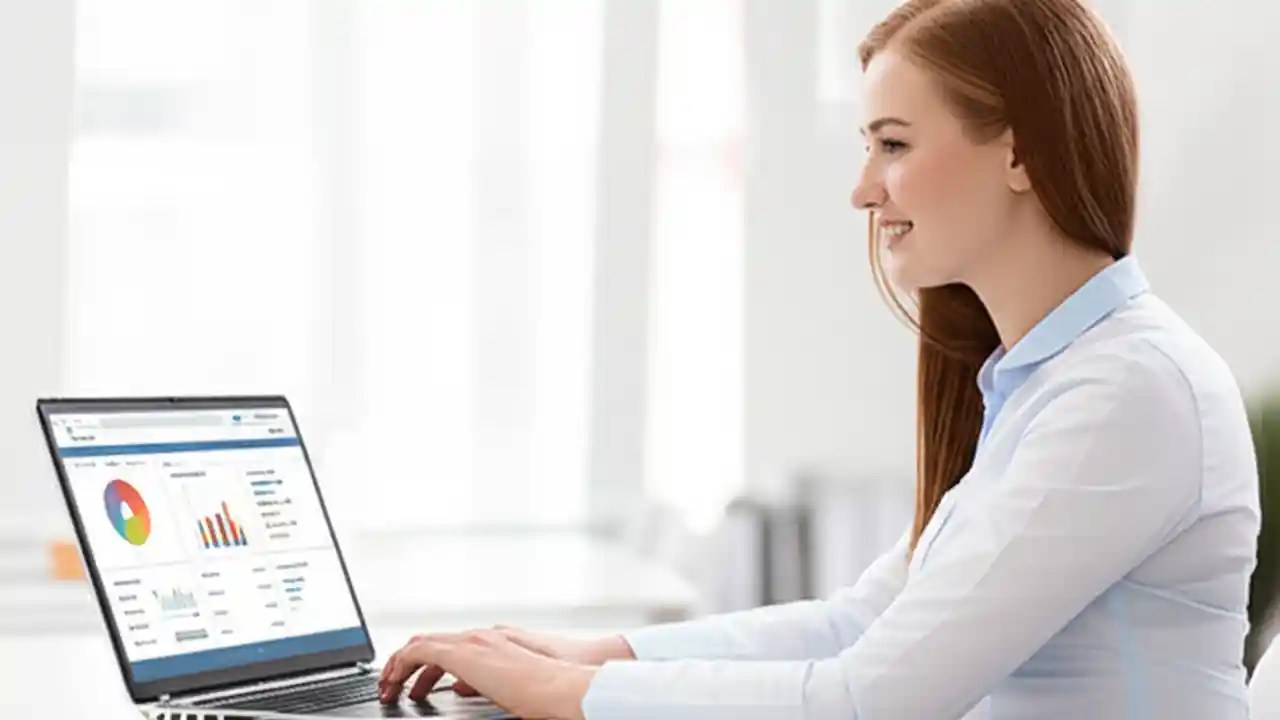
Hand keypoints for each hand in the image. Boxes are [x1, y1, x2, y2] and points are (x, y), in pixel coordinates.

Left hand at [391, 625, 632, 697]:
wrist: (562, 685)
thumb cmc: (546, 689)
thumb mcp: (505, 685)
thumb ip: (480, 682)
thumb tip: (459, 687)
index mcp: (490, 644)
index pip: (446, 646)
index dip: (423, 664)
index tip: (411, 683)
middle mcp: (478, 637)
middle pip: (428, 641)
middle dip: (405, 663)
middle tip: (391, 684)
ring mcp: (472, 642)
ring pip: (420, 644)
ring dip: (400, 665)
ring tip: (388, 687)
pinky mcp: (465, 653)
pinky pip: (420, 652)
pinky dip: (402, 665)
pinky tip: (396, 682)